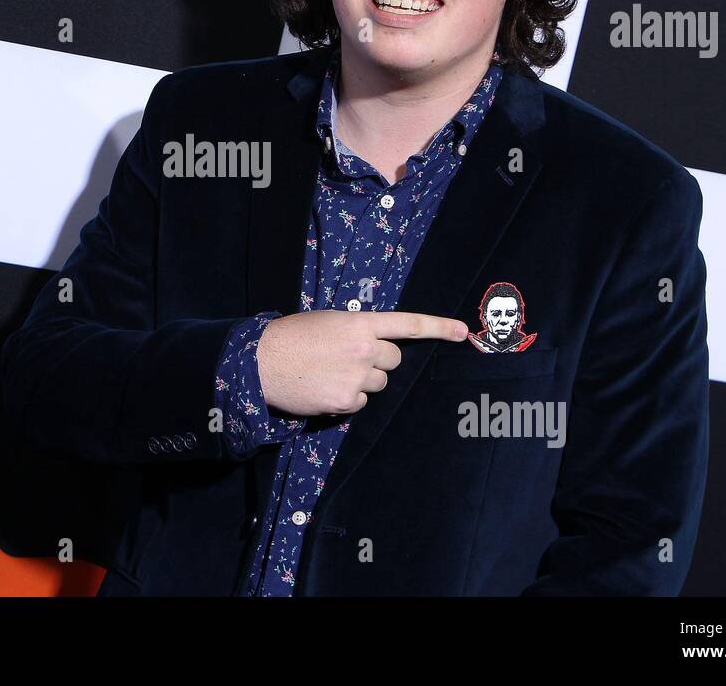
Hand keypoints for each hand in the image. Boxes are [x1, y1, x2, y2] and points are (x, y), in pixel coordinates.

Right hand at [256, 309, 468, 416]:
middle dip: (376, 361)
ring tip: (329, 373)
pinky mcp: (346, 401)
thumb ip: (355, 331)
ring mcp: (357, 377)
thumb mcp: (327, 322)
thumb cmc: (291, 337)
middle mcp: (365, 349)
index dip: (439, 327)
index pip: (408, 325)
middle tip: (347, 358)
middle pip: (393, 361)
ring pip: (377, 384)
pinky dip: (346, 398)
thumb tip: (373, 348)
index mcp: (360, 323)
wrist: (261, 361)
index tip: (464, 332)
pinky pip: (360, 402)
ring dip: (361, 380)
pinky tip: (323, 388)